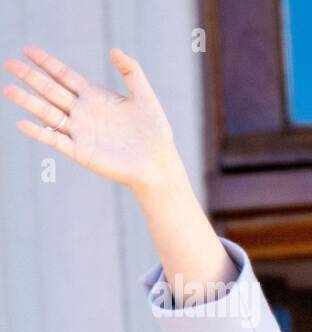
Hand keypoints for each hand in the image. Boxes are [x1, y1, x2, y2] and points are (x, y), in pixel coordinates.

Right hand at [4, 46, 178, 190]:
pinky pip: (55, 140)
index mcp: (94, 96)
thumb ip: (131, 72)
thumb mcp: (144, 97)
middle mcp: (82, 112)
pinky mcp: (81, 151)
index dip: (47, 63)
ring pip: (48, 113)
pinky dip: (40, 132)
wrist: (159, 164)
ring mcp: (79, 131)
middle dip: (31, 77)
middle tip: (10, 63)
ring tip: (8, 88)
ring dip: (28, 102)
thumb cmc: (154, 131)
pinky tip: (23, 123)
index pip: (64, 76)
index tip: (28, 50)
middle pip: (51, 91)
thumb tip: (114, 50)